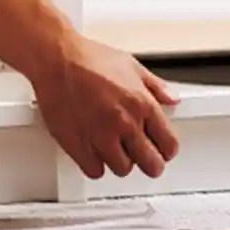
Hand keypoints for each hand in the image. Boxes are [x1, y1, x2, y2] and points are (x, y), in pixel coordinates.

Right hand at [31, 35, 181, 179]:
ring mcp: (101, 137)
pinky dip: (96, 165)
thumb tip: (172, 98)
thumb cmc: (88, 59)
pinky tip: (95, 152)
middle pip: (151, 164)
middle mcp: (125, 124)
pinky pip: (95, 170)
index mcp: (142, 104)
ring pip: (123, 169)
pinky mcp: (78, 145)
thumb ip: (156, 86)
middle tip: (146, 160)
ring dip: (121, 162)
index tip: (163, 150)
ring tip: (116, 150)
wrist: (57, 60)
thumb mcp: (131, 65)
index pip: (168, 143)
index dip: (167, 150)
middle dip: (151, 164)